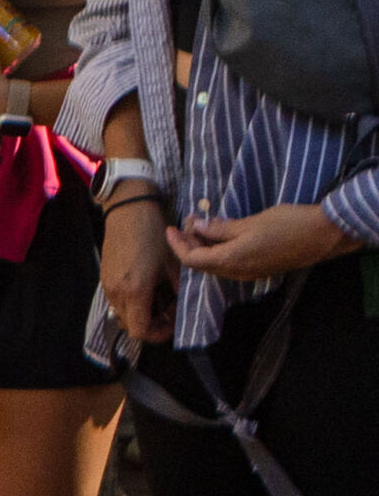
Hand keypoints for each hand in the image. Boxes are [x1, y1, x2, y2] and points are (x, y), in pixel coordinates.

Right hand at [101, 195, 175, 342]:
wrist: (128, 210)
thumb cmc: (154, 234)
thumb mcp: (173, 262)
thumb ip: (178, 288)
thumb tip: (181, 303)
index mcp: (135, 291)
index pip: (140, 331)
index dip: (158, 334)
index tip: (172, 324)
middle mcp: (117, 292)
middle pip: (130, 325)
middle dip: (151, 324)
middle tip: (169, 310)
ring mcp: (108, 285)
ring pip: (123, 313)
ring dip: (141, 313)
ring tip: (159, 298)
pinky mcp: (106, 276)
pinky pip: (117, 300)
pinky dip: (132, 302)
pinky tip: (146, 285)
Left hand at [168, 200, 360, 283]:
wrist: (324, 235)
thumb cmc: (288, 224)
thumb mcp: (250, 222)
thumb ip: (221, 229)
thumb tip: (198, 228)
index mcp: (231, 261)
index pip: (192, 259)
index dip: (177, 244)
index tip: (170, 228)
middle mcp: (237, 273)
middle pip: (201, 264)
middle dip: (190, 244)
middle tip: (189, 222)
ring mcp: (250, 273)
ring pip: (216, 264)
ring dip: (205, 247)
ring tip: (203, 224)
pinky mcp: (260, 269)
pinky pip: (231, 263)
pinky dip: (220, 250)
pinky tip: (222, 233)